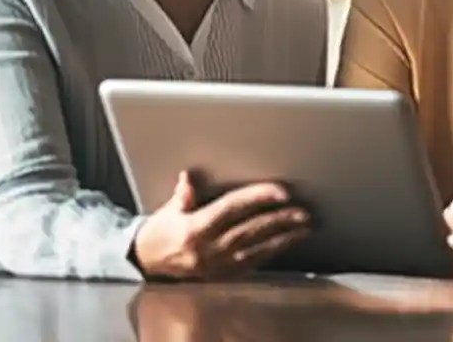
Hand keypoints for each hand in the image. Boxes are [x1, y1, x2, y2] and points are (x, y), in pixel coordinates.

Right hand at [132, 171, 310, 279]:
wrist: (146, 263)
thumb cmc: (161, 232)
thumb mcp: (169, 210)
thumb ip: (184, 194)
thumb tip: (188, 177)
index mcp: (195, 228)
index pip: (233, 208)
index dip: (258, 198)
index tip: (281, 192)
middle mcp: (209, 249)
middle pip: (251, 231)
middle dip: (280, 220)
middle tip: (303, 212)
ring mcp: (217, 265)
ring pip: (257, 250)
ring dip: (284, 238)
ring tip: (305, 228)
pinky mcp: (223, 276)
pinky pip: (252, 264)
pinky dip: (272, 253)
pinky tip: (288, 244)